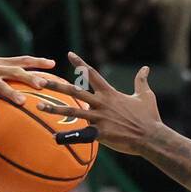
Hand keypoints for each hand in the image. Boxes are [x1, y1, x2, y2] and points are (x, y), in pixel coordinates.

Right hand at [0, 55, 67, 115]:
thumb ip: (14, 78)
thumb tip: (39, 86)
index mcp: (2, 64)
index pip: (22, 60)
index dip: (37, 61)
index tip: (53, 63)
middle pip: (15, 71)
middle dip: (29, 77)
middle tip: (42, 84)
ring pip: (0, 85)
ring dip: (11, 93)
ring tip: (22, 102)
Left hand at [35, 54, 161, 155]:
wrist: (151, 136)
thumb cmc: (150, 117)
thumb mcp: (146, 95)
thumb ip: (141, 81)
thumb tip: (145, 68)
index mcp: (110, 93)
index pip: (91, 74)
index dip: (80, 63)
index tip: (69, 54)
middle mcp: (101, 103)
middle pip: (74, 91)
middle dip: (56, 85)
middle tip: (39, 80)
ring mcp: (100, 118)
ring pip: (73, 111)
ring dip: (54, 108)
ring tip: (39, 106)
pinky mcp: (101, 134)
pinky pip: (81, 134)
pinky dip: (67, 136)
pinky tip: (54, 137)